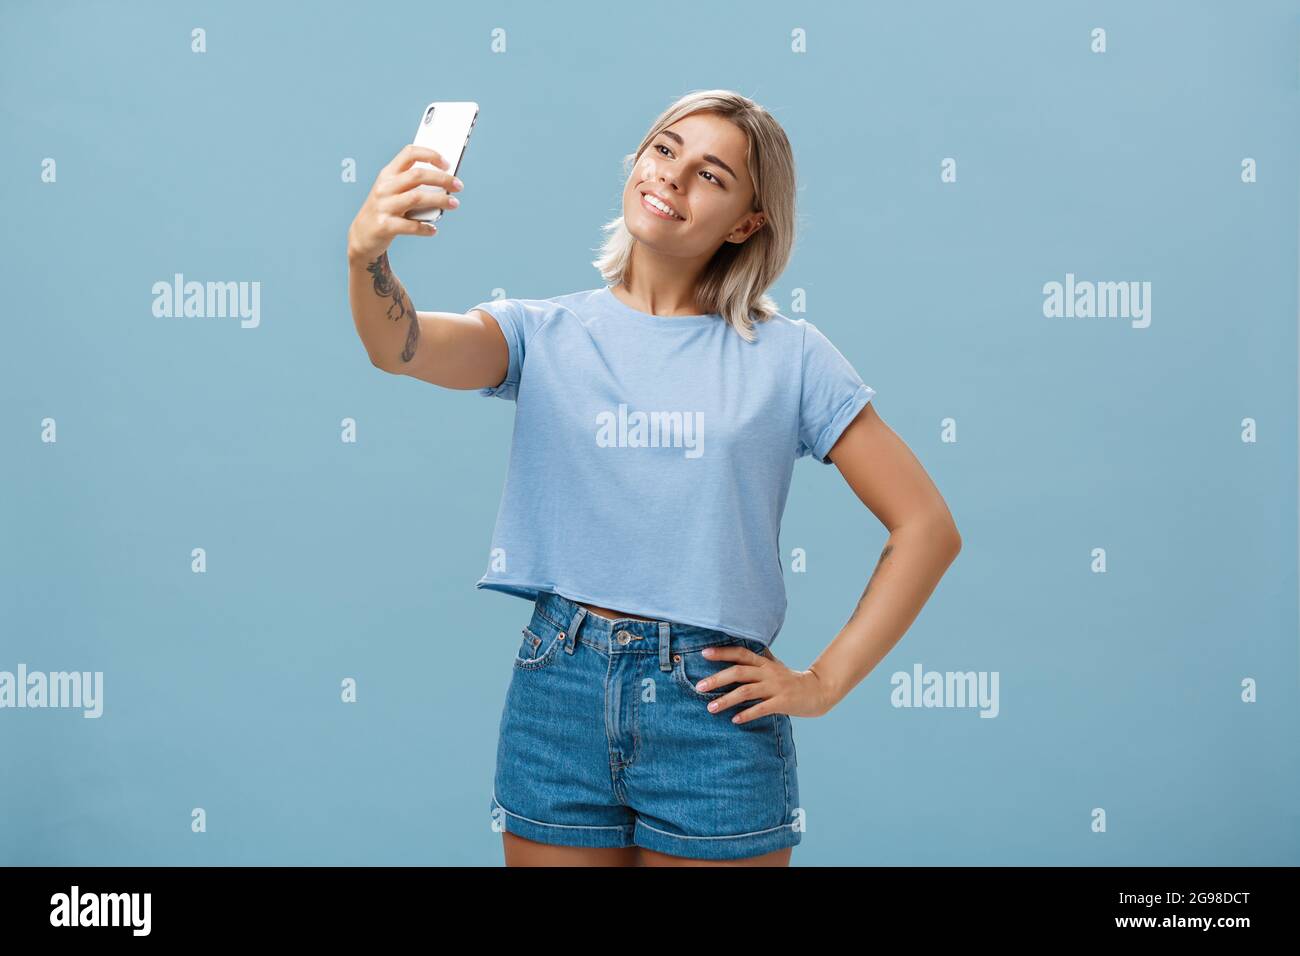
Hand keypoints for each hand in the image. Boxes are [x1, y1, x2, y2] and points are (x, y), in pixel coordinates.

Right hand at [346, 144, 463, 262]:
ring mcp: (383, 206)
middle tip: (458, 185)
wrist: (361, 235)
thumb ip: (413, 185)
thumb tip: (445, 185)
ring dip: (439, 200)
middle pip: (417, 175)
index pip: (409, 153)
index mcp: (387, 174)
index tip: (447, 163)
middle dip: (442, 179)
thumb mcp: (392, 192)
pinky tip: (433, 229)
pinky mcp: (384, 226)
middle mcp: (384, 187)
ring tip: (454, 204)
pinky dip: (425, 228)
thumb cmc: (384, 210)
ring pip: (417, 198)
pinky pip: (411, 226)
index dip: (430, 154)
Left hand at [695, 644, 833, 723]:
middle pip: (739, 672)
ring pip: (746, 691)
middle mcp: (768, 673)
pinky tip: (734, 720)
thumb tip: (743, 646)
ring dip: (726, 700)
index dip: (723, 652)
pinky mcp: (783, 702)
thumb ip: (759, 657)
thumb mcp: (775, 665)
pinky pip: (762, 708)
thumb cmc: (791, 679)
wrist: (818, 691)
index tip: (704, 653)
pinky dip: (747, 714)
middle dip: (717, 679)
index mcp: (764, 663)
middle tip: (698, 686)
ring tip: (710, 707)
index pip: (740, 653)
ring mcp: (775, 688)